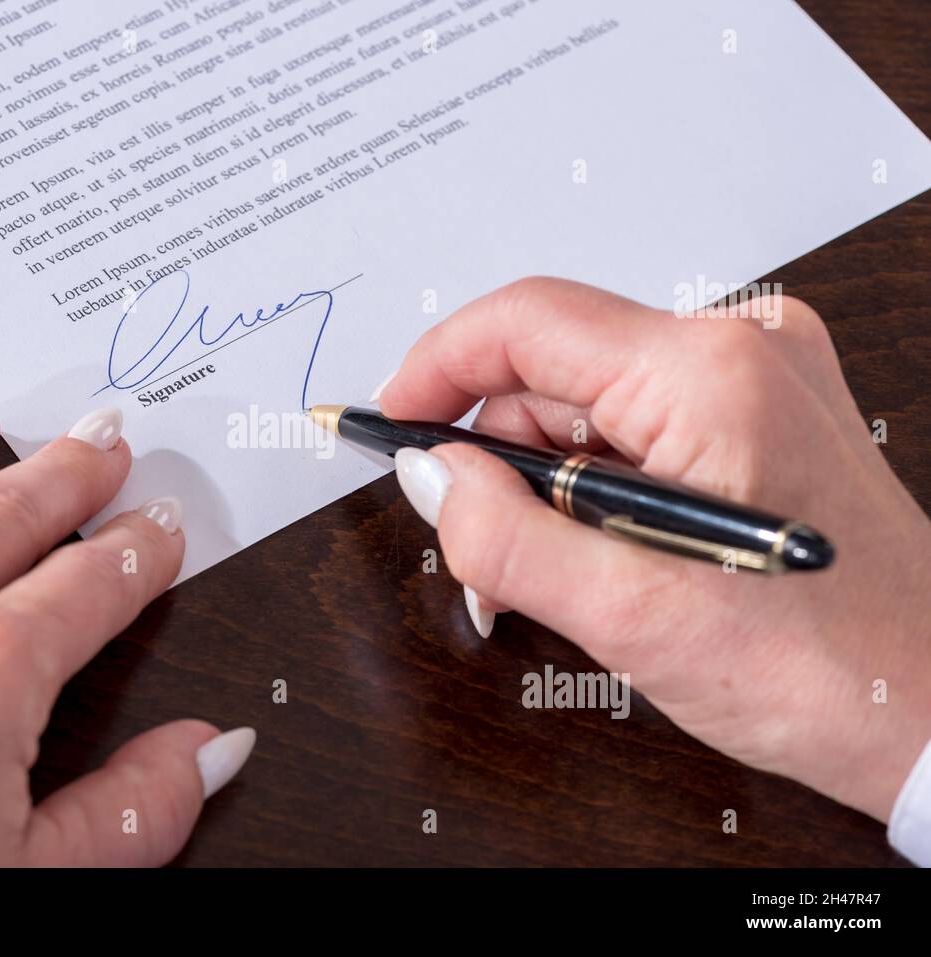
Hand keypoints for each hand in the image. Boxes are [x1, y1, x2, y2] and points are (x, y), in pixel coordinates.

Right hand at [378, 277, 930, 822]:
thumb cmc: (832, 671)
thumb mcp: (636, 617)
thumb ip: (507, 538)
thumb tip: (430, 479)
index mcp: (709, 376)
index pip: (527, 322)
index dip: (437, 367)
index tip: (391, 426)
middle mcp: (738, 351)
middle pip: (552, 372)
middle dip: (498, 461)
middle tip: (484, 555)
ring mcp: (753, 379)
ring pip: (586, 406)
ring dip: (545, 488)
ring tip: (561, 579)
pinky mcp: (755, 414)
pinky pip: (631, 428)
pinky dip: (592, 489)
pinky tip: (601, 555)